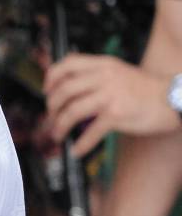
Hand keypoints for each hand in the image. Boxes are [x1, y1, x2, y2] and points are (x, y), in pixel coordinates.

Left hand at [45, 53, 179, 156]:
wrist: (174, 99)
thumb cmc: (147, 89)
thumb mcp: (118, 70)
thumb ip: (96, 74)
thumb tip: (70, 87)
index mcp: (102, 64)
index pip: (66, 65)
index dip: (51, 78)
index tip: (46, 91)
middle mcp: (103, 77)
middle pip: (64, 90)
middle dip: (52, 106)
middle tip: (50, 116)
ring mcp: (109, 96)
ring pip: (72, 110)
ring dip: (60, 125)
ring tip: (58, 134)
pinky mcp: (117, 115)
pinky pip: (91, 131)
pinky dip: (81, 143)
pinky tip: (77, 150)